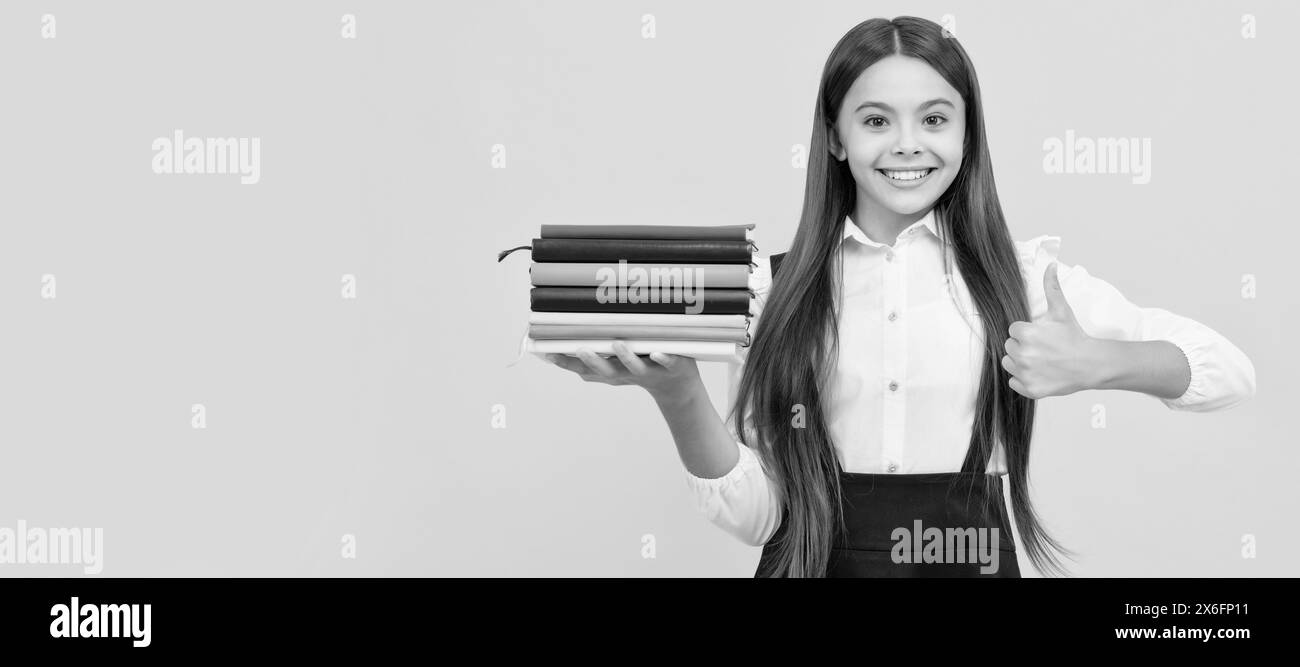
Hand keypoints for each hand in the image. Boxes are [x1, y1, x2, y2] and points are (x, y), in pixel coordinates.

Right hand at [544, 341, 699, 400]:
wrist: (677, 384)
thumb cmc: (640, 365)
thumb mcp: (615, 360)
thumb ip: (595, 348)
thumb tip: (566, 334)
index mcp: (611, 370)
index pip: (584, 370)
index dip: (566, 363)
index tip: (547, 353)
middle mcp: (626, 373)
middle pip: (606, 371)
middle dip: (592, 362)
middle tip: (580, 350)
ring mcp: (649, 371)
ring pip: (634, 367)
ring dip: (625, 358)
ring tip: (616, 345)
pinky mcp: (671, 366)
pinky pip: (667, 362)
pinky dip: (662, 359)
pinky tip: (657, 353)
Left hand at [1002, 262, 1099, 398]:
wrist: (1091, 364)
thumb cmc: (1074, 337)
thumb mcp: (1062, 311)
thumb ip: (1052, 287)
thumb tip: (1050, 265)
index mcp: (1026, 334)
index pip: (1013, 331)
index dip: (1026, 332)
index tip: (1040, 335)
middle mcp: (1023, 354)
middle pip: (1009, 347)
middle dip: (1023, 346)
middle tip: (1042, 348)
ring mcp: (1026, 373)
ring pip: (1009, 363)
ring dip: (1020, 362)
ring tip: (1040, 360)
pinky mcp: (1030, 389)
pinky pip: (1014, 382)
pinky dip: (1023, 379)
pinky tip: (1039, 373)